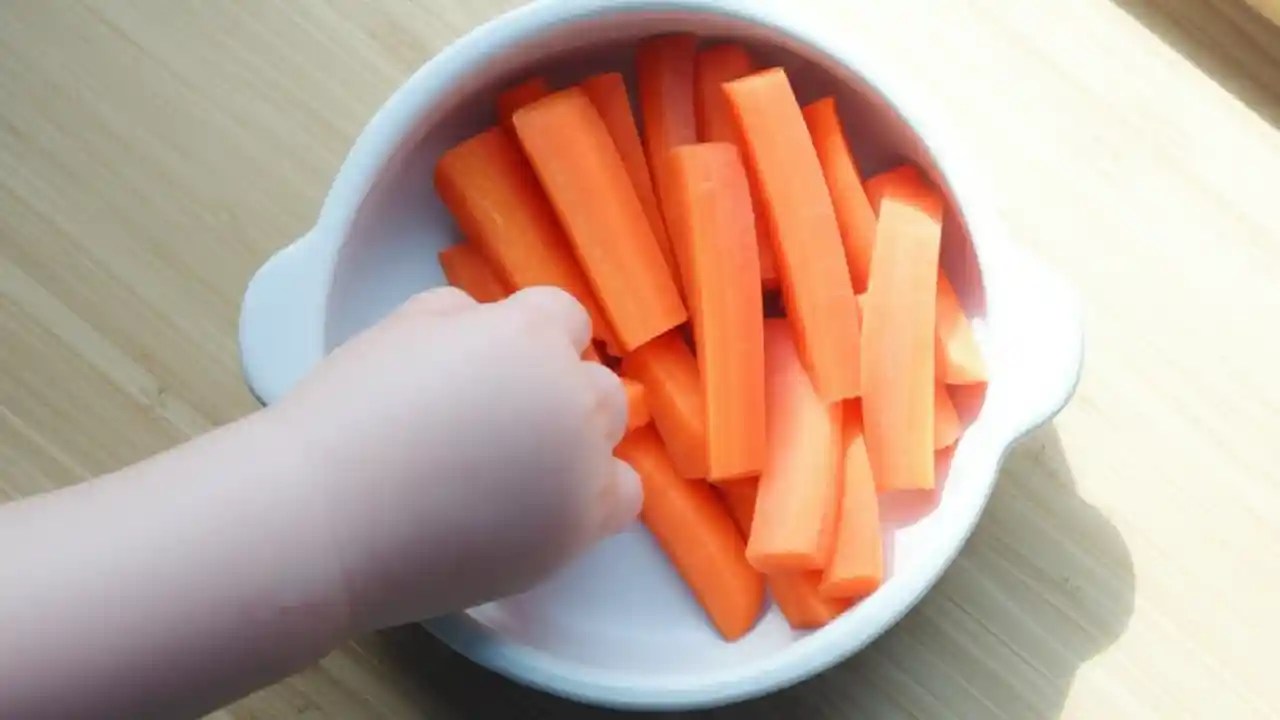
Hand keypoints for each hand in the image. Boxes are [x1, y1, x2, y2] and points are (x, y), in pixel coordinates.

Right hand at [273, 286, 641, 630]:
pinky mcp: (577, 529)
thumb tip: (490, 325)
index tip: (498, 367)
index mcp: (530, 335)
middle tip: (499, 422)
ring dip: (576, 441)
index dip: (531, 338)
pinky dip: (592, 496)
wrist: (325, 519)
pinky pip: (620, 498)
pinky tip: (543, 503)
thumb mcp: (401, 327)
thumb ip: (465, 314)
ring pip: (610, 437)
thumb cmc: (350, 415)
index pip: (565, 317)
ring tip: (514, 467)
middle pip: (595, 381)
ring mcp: (581, 466)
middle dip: (557, 391)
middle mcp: (571, 397)